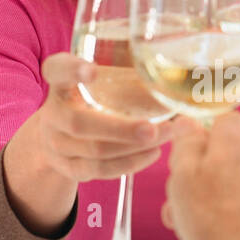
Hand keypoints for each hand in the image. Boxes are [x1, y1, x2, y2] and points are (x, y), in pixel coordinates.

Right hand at [24, 53, 190, 181]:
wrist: (56, 137)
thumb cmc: (89, 100)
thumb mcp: (95, 82)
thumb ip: (123, 71)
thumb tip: (186, 72)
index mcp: (59, 83)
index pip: (56, 70)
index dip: (72, 71)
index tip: (93, 71)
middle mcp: (53, 113)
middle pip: (80, 123)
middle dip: (121, 129)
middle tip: (153, 128)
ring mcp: (57, 143)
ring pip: (96, 151)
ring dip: (136, 147)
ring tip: (168, 136)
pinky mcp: (68, 167)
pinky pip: (100, 169)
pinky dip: (130, 163)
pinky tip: (154, 152)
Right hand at [163, 112, 239, 239]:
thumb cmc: (217, 218)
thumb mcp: (183, 175)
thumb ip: (185, 144)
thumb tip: (187, 123)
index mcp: (238, 134)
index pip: (214, 122)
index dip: (194, 144)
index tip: (182, 166)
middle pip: (227, 153)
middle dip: (203, 175)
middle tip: (181, 204)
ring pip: (239, 179)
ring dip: (217, 196)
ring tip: (197, 226)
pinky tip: (225, 233)